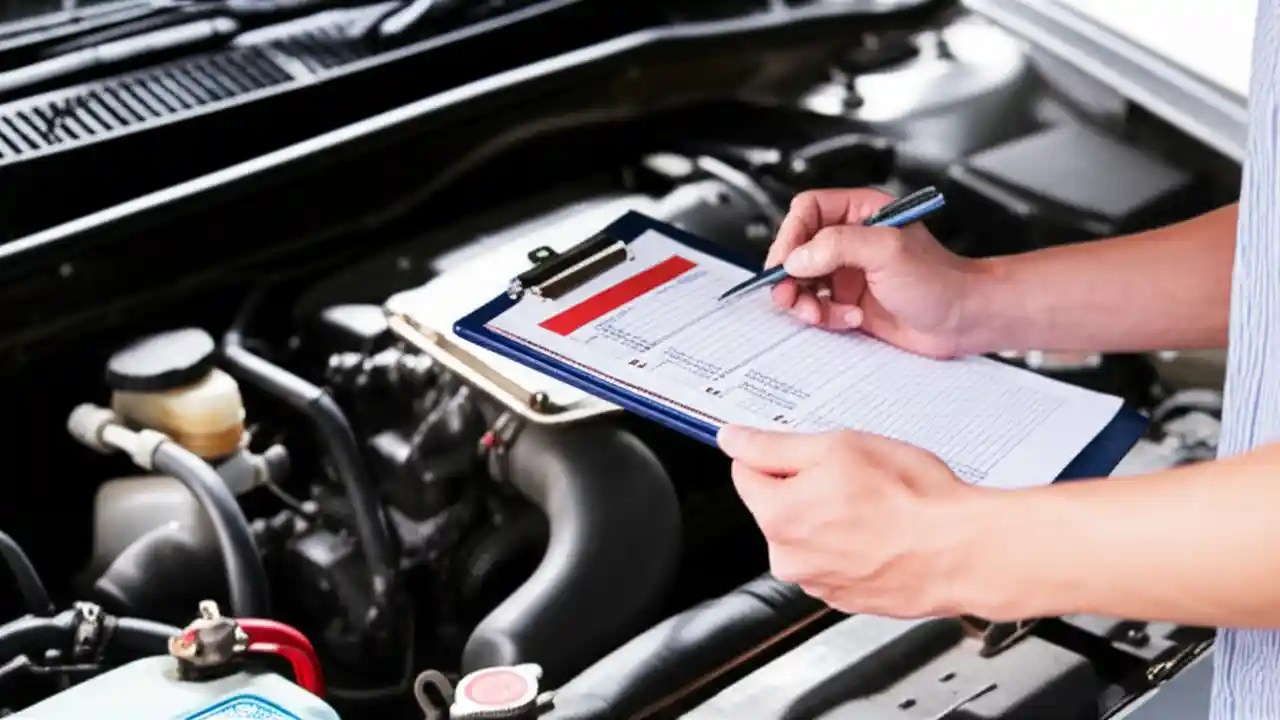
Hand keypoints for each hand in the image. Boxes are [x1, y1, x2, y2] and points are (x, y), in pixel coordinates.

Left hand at [719, 424, 983, 616]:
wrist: (964, 552)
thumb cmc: (912, 500)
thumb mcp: (838, 447)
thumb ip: (775, 446)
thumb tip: (733, 439)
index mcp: (777, 516)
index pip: (745, 471)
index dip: (775, 453)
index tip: (802, 450)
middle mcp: (790, 558)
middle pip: (777, 505)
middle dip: (806, 486)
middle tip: (852, 475)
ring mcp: (819, 583)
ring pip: (808, 534)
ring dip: (830, 517)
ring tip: (875, 505)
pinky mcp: (847, 599)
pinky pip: (835, 560)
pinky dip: (852, 545)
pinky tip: (883, 531)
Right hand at [766, 188, 981, 357]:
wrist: (963, 320)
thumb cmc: (941, 279)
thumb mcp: (887, 251)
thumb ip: (838, 246)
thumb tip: (797, 257)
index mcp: (860, 212)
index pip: (807, 211)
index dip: (790, 235)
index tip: (786, 261)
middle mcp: (851, 240)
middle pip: (797, 249)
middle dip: (789, 275)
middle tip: (788, 294)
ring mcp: (848, 272)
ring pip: (801, 282)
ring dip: (803, 301)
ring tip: (816, 312)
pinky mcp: (849, 301)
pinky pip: (817, 308)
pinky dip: (825, 317)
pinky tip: (850, 318)